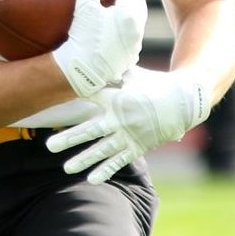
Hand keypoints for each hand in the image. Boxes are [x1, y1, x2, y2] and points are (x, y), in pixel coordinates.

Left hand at [45, 66, 211, 183]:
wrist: (185, 100)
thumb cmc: (154, 84)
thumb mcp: (133, 73)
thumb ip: (112, 70)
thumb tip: (93, 56)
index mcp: (117, 98)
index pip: (91, 97)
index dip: (75, 97)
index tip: (53, 97)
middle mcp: (121, 119)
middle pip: (90, 130)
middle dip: (69, 138)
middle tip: (48, 146)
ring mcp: (130, 135)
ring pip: (102, 150)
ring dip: (83, 159)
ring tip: (66, 168)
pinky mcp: (139, 146)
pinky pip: (120, 160)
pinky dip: (106, 170)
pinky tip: (91, 179)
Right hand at [49, 0, 146, 97]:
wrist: (83, 72)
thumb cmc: (82, 39)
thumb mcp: (83, 8)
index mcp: (129, 14)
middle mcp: (137, 28)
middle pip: (138, 0)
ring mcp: (135, 43)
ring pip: (138, 17)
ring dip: (131, 6)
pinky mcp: (130, 55)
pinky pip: (132, 33)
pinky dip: (127, 22)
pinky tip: (117, 23)